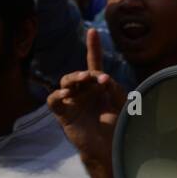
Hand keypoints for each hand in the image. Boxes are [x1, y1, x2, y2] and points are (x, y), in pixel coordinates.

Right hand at [46, 29, 126, 177]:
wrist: (111, 146)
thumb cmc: (117, 124)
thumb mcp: (121, 102)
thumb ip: (115, 88)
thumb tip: (103, 78)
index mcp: (98, 86)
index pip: (93, 63)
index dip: (93, 48)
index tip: (92, 31)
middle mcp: (84, 91)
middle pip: (79, 74)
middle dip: (88, 73)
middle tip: (100, 79)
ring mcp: (72, 101)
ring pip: (66, 82)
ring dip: (75, 79)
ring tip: (85, 81)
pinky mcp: (64, 114)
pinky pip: (55, 101)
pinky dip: (58, 95)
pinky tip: (66, 94)